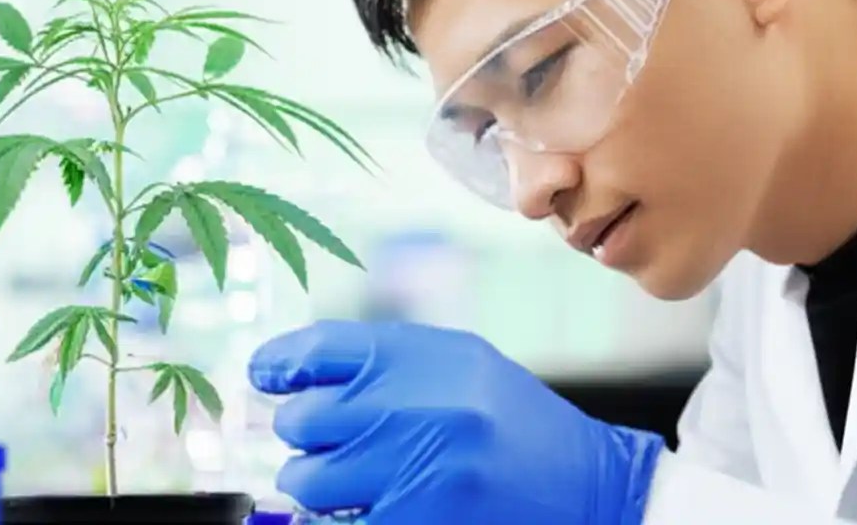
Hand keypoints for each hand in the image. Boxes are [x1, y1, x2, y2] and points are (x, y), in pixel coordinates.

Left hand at [248, 320, 665, 523]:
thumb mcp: (461, 365)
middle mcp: (415, 408)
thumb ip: (386, 363)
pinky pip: (338, 522)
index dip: (279, 363)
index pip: (319, 349)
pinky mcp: (418, 521)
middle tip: (335, 442)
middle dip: (308, 435)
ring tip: (353, 481)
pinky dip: (344, 517)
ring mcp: (414, 471)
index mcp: (426, 357)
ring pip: (306, 479)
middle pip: (302, 418)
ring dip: (317, 483)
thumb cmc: (517, 422)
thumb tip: (292, 374)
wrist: (590, 484)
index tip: (266, 376)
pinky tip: (372, 506)